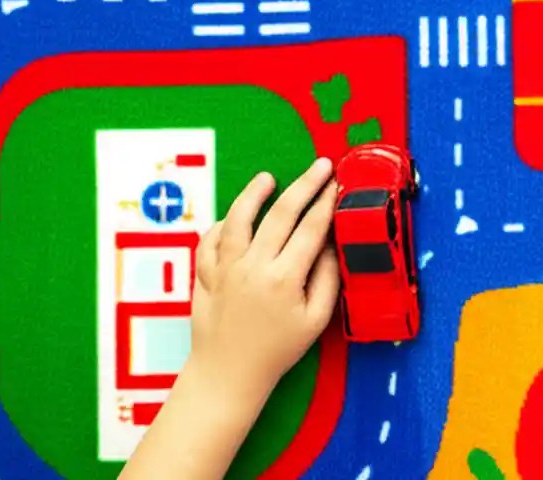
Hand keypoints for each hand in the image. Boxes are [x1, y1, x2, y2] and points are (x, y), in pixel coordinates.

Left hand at [187, 157, 339, 405]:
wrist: (228, 375)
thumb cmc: (277, 351)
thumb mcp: (315, 320)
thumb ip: (327, 279)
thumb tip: (329, 245)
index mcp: (284, 279)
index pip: (311, 229)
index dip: (327, 203)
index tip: (338, 184)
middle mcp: (252, 268)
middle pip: (280, 214)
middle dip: (304, 185)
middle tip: (320, 166)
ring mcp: (225, 269)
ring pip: (238, 219)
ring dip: (254, 195)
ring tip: (268, 178)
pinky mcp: (205, 275)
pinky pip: (210, 240)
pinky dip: (222, 223)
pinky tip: (234, 215)